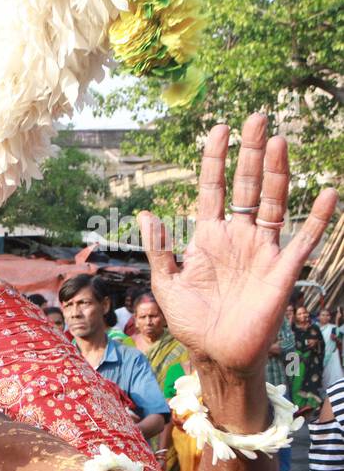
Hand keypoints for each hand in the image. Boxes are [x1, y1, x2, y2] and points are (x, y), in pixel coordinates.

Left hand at [140, 114, 337, 377]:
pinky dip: (316, 218)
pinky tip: (324, 193)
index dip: (215, 159)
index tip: (220, 128)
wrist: (217, 354)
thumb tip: (146, 213)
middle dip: (252, 152)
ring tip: (279, 141)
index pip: (213, 188)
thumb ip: (159, 249)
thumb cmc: (191, 321)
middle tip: (258, 116)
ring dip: (277, 173)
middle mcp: (238, 236)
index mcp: (209, 237)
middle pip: (247, 185)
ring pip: (273, 202)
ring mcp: (262, 250)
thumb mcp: (166, 284)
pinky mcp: (283, 270)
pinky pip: (304, 239)